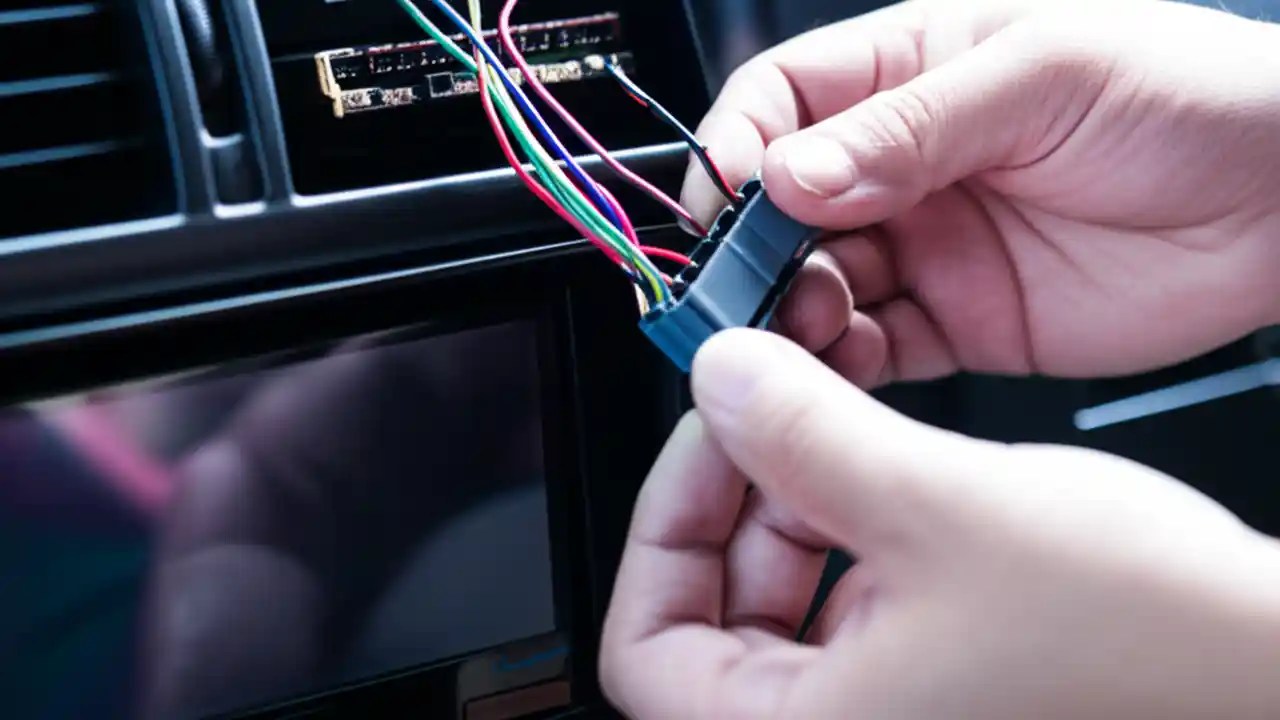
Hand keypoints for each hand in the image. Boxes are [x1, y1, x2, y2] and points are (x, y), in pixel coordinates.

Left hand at [600, 330, 1279, 718]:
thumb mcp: (941, 505)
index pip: (646, 653)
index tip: (707, 440)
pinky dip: (854, 527)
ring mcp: (896, 713)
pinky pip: (852, 602)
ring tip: (841, 425)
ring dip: (798, 502)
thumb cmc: (1152, 642)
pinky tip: (890, 465)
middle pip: (713, 618)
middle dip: (739, 499)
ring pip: (784, 602)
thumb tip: (721, 381)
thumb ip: (805, 435)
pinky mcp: (943, 682)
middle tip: (771, 411)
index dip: (660, 530)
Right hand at [685, 0, 1279, 385]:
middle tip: (746, 286)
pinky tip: (839, 369)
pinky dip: (844, 367)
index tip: (725, 197)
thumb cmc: (1188, 97)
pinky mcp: (959, 322)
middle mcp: (904, 164)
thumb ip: (909, 129)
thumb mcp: (1043, 78)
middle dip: (754, 248)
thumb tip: (793, 173)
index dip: (738, 144)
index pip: (783, 99)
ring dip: (792, 311)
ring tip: (800, 328)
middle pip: (784, 206)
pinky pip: (874, 350)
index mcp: (911, 73)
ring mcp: (929, 246)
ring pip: (818, 283)